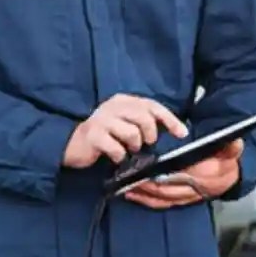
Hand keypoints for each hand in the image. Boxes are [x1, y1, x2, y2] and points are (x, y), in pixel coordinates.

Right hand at [62, 94, 188, 168]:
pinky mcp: (93, 136)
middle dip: (150, 134)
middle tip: (146, 144)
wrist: (73, 145)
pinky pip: (117, 148)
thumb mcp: (125, 124)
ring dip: (134, 146)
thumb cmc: (104, 136)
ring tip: (128, 149)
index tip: (182, 133)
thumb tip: (172, 129)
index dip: (170, 119)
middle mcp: (112, 106)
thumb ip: (144, 122)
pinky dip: (120, 156)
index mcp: (123, 100)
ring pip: (132, 133)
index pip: (152, 105)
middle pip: (144, 117)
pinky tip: (115, 156)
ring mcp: (102, 120)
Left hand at [124, 139, 243, 209]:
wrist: (230, 177)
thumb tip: (235, 140)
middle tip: (129, 178)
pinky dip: (146, 200)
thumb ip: (231, 147)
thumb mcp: (231, 152)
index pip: (180, 179)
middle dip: (147, 186)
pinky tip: (133, 194)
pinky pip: (161, 203)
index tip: (148, 171)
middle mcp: (192, 190)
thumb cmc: (226, 162)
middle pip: (165, 190)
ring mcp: (185, 197)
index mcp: (202, 177)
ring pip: (160, 199)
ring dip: (143, 194)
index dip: (164, 178)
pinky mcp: (179, 200)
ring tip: (126, 187)